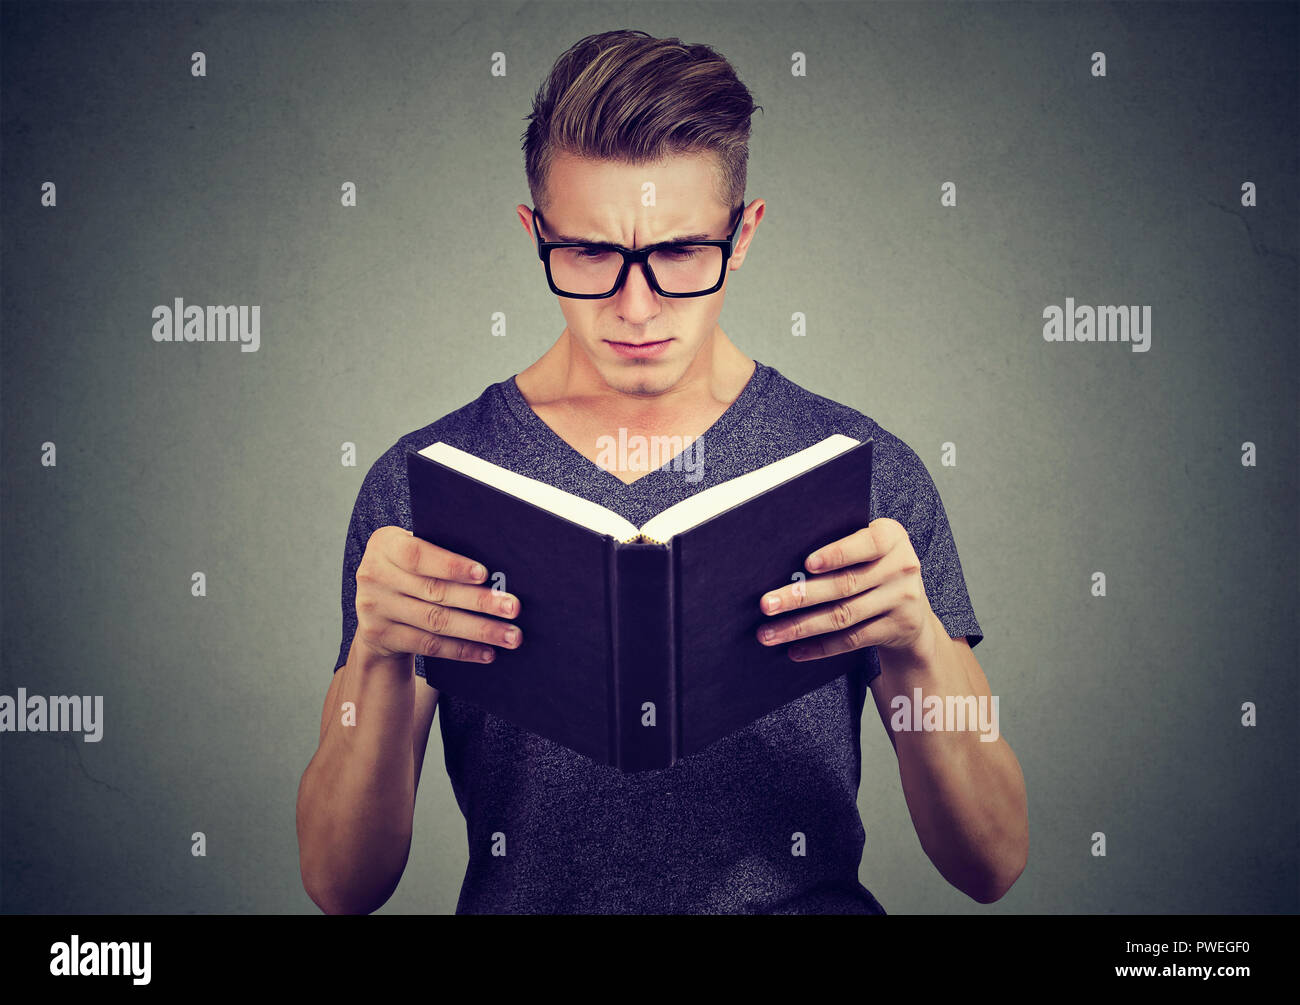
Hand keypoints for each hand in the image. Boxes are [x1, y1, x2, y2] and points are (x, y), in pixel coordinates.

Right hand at [354, 526, 521, 663]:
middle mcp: (374, 575)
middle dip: (479, 601)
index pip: (418, 555)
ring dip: (478, 630)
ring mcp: (374, 608)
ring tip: (510, 636)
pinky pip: (428, 645)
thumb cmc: (411, 571)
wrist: (375, 608)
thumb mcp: (414, 555)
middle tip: (512, 608)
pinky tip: (487, 652)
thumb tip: (498, 569)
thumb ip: (441, 553)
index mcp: (385, 544)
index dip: (452, 565)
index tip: (484, 574)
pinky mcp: (381, 636)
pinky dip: (462, 650)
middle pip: (434, 591)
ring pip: (435, 621)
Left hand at [756, 518, 940, 665]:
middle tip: (767, 604)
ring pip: (844, 615)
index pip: (867, 543)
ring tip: (769, 633)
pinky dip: (820, 647)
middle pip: (845, 584)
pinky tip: (795, 650)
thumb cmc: (874, 567)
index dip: (837, 554)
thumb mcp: (869, 548)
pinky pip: (853, 639)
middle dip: (801, 596)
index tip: (806, 565)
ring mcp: (902, 599)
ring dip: (801, 626)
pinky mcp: (897, 629)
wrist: (913, 610)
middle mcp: (902, 566)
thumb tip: (783, 564)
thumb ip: (841, 546)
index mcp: (892, 537)